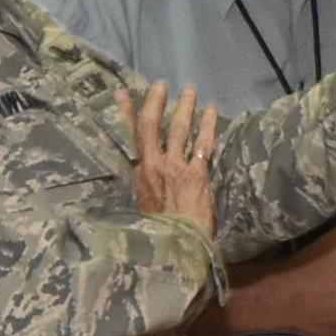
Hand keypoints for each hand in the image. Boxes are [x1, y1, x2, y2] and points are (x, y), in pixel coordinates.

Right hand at [129, 82, 220, 233]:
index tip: (122, 92)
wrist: (176, 250)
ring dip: (184, 108)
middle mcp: (153, 167)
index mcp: (138, 175)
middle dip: (156, 103)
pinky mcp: (197, 174)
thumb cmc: (160, 234)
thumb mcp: (142, 207)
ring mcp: (175, 168)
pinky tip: (213, 112)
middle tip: (163, 85)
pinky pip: (203, 144)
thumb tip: (146, 174)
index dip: (125, 113)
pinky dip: (208, 125)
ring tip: (190, 92)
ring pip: (178, 130)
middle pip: (151, 126)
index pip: (129, 138)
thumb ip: (146, 187)